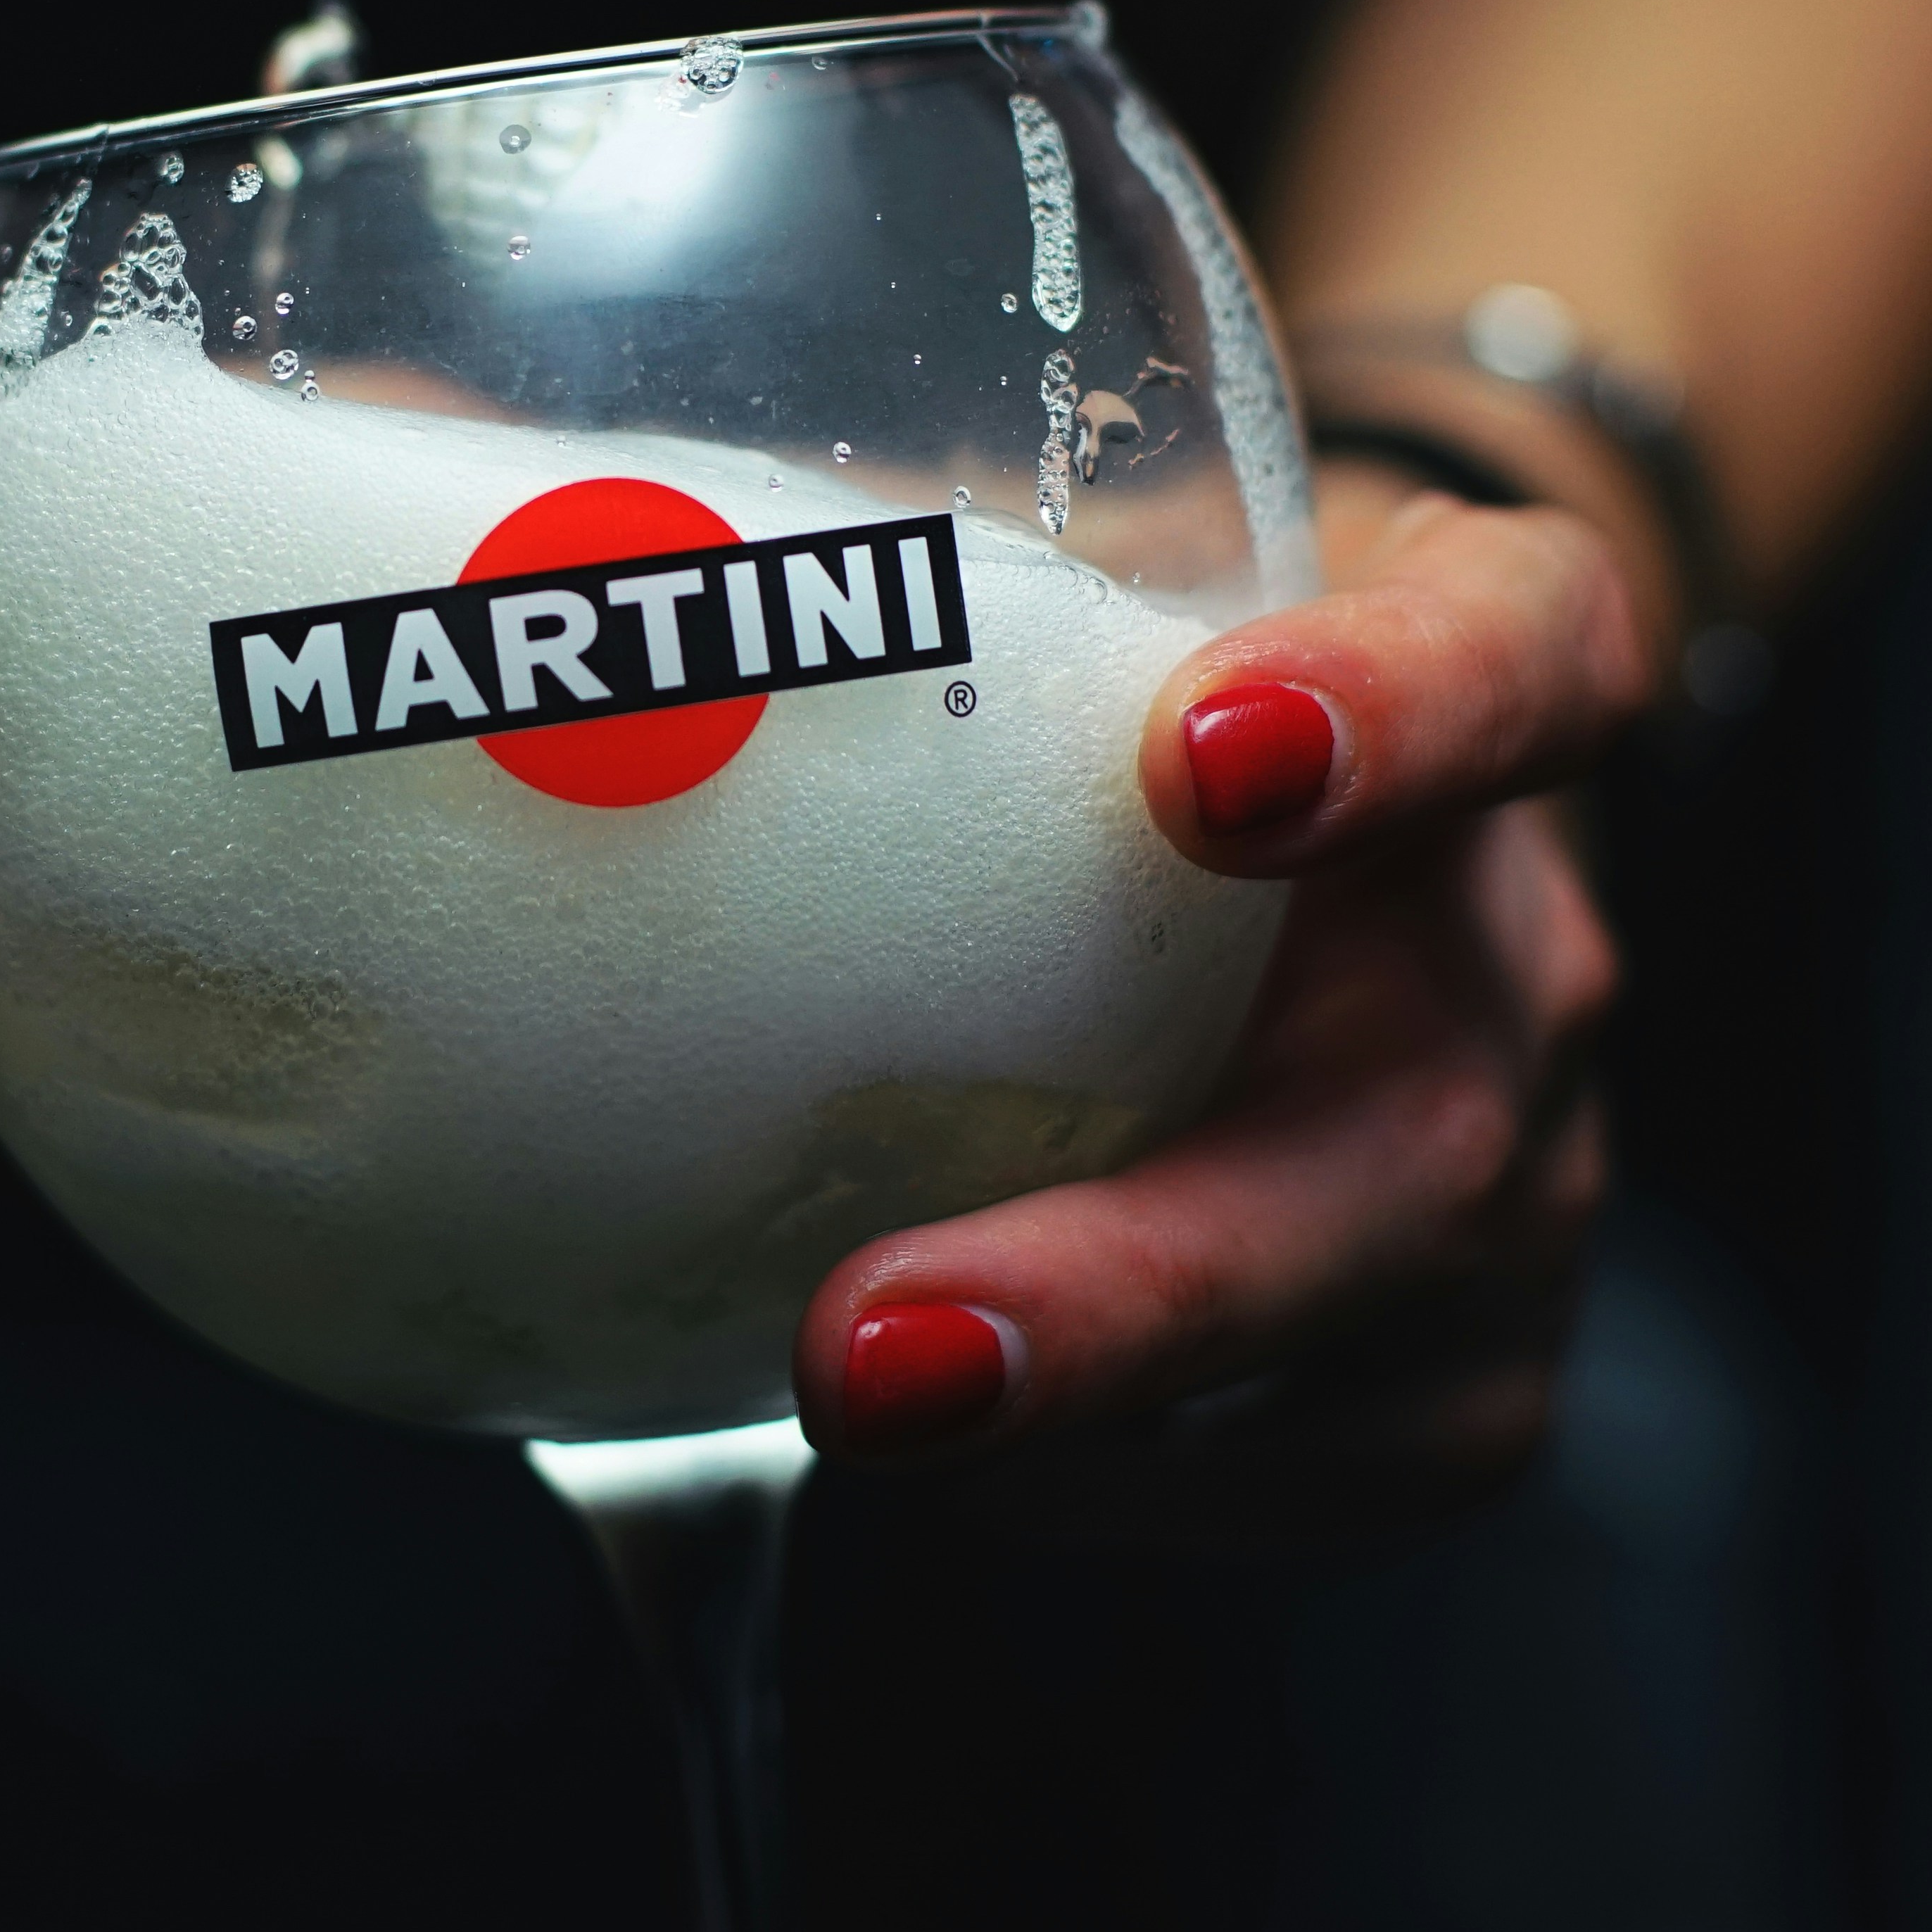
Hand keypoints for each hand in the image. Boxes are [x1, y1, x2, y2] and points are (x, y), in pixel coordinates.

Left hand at [791, 482, 1649, 1545]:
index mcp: (1478, 675)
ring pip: (1362, 1337)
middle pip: (1424, 1117)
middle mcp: (1523, 948)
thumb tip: (407, 448)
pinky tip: (934, 1465)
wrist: (1365, 804)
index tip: (1198, 766)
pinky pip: (1303, 1465)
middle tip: (876, 1336)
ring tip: (841, 1422)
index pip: (1524, 658)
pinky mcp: (1452, 1374)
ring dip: (1093, 1411)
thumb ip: (799, 510)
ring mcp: (1519, 1184)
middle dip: (1147, 1260)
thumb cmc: (1156, 670)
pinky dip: (1102, 1483)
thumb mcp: (1065, 546)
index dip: (1402, 712)